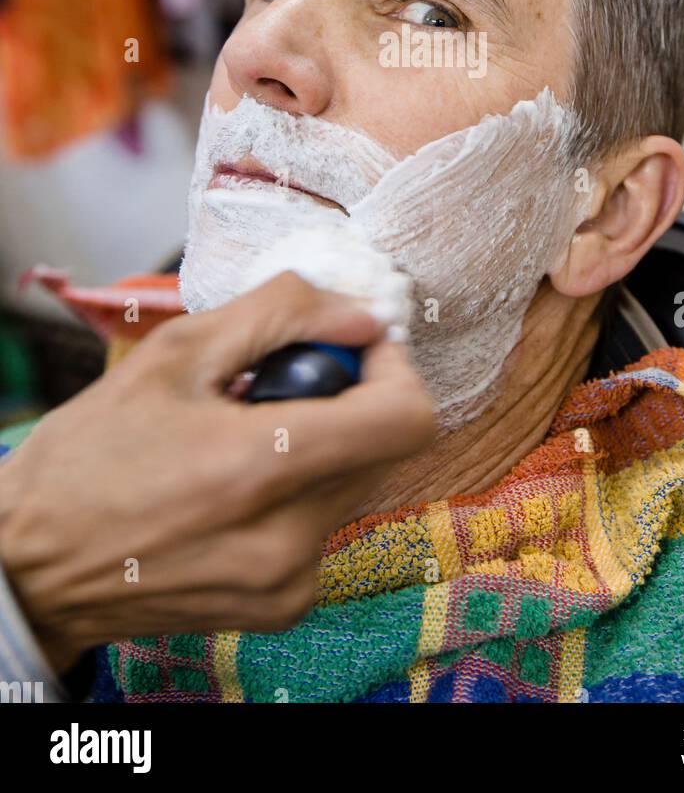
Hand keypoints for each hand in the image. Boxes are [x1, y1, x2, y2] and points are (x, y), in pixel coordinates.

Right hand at [0, 273, 434, 674]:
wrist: (31, 567)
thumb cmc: (90, 455)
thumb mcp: (174, 352)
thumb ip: (280, 315)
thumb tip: (363, 314)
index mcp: (260, 469)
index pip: (406, 418)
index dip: (393, 366)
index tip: (354, 345)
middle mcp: (288, 540)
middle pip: (382, 447)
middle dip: (346, 401)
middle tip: (272, 387)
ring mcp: (289, 583)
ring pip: (355, 485)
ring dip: (320, 448)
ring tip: (241, 439)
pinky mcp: (282, 609)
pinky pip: (325, 528)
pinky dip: (298, 495)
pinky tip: (233, 488)